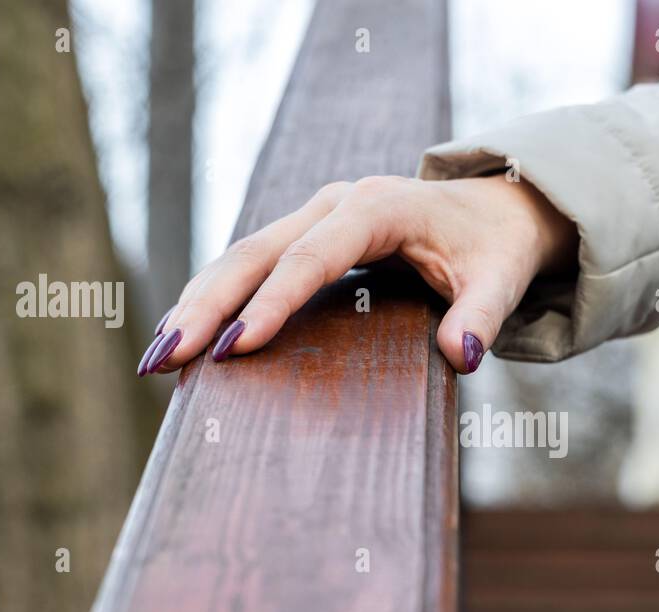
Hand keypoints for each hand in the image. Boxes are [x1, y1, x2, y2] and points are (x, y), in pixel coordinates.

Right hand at [137, 174, 577, 376]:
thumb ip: (482, 316)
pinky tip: (185, 334)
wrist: (491, 212)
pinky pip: (250, 264)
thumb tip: (461, 357)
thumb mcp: (500, 280)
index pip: (312, 257)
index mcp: (376, 207)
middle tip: (165, 358)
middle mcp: (334, 205)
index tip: (236, 348)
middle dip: (207, 305)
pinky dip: (214, 297)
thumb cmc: (493, 249)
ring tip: (158, 357)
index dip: (273, 303)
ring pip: (240, 255)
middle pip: (255, 251)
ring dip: (197, 303)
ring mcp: (313, 217)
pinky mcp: (304, 236)